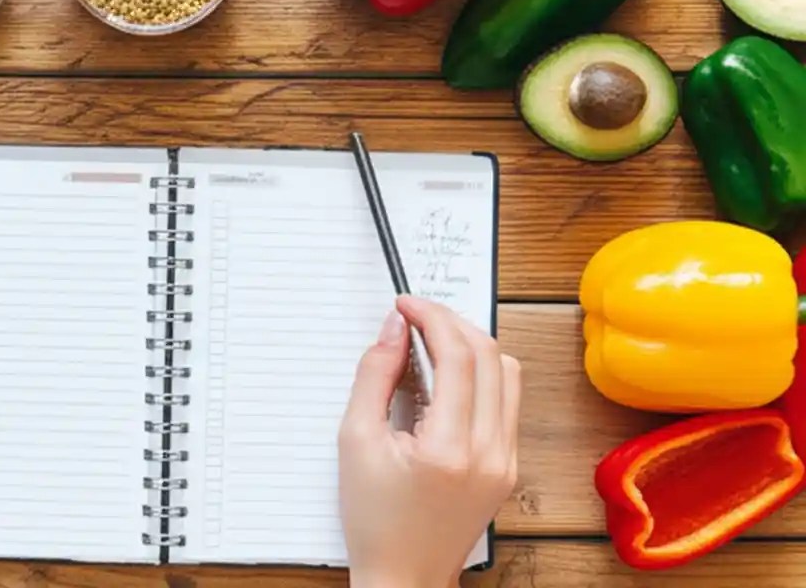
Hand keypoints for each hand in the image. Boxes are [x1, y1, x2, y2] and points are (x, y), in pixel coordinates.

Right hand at [339, 296, 520, 587]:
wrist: (405, 575)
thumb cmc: (375, 520)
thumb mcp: (356, 440)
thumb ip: (374, 375)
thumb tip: (394, 328)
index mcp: (450, 449)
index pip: (458, 355)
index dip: (432, 317)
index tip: (406, 305)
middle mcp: (490, 453)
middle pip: (490, 355)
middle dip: (452, 322)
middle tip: (416, 315)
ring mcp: (506, 460)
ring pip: (507, 373)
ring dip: (471, 345)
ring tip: (431, 343)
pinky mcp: (510, 465)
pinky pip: (506, 400)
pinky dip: (480, 375)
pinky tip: (446, 378)